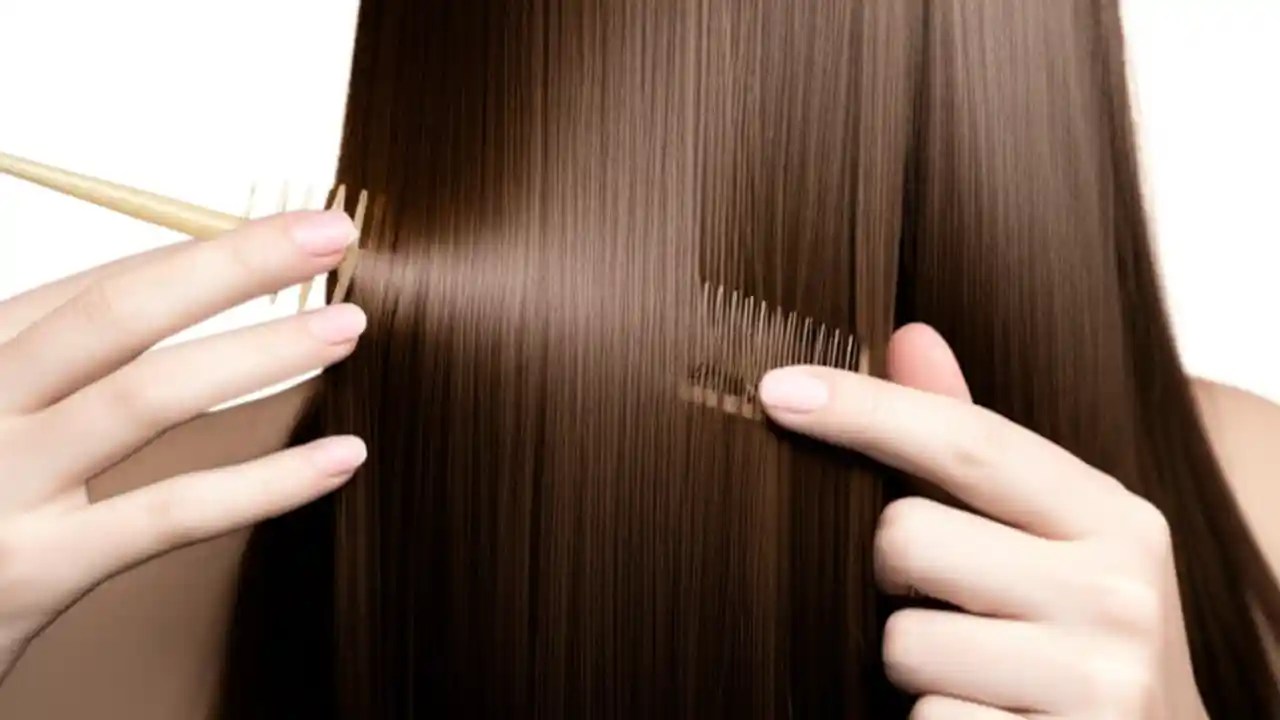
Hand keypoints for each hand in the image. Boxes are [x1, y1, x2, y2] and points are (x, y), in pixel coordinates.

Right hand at [0, 211, 367, 680]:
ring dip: (261, 354)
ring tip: (345, 328)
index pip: (95, 289)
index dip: (200, 256)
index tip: (287, 233)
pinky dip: (265, 484)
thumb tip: (166, 306)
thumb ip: (47, 370)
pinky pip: (168, 513)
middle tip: (332, 232)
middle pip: (119, 314)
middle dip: (235, 265)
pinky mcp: (35, 570)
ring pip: (147, 398)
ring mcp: (5, 485)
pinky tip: (340, 459)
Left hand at [759, 324, 1208, 718]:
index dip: (865, 409)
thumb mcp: (1058, 537)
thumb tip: (910, 336)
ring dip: (913, 660)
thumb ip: (975, 447)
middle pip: (907, 537)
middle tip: (948, 598)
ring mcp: (1094, 681)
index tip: (778, 389)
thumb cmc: (1084, 634)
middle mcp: (1116, 594)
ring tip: (976, 668)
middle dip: (895, 571)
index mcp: (1113, 520)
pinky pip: (926, 719)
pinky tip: (986, 714)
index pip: (968, 441)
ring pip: (903, 641)